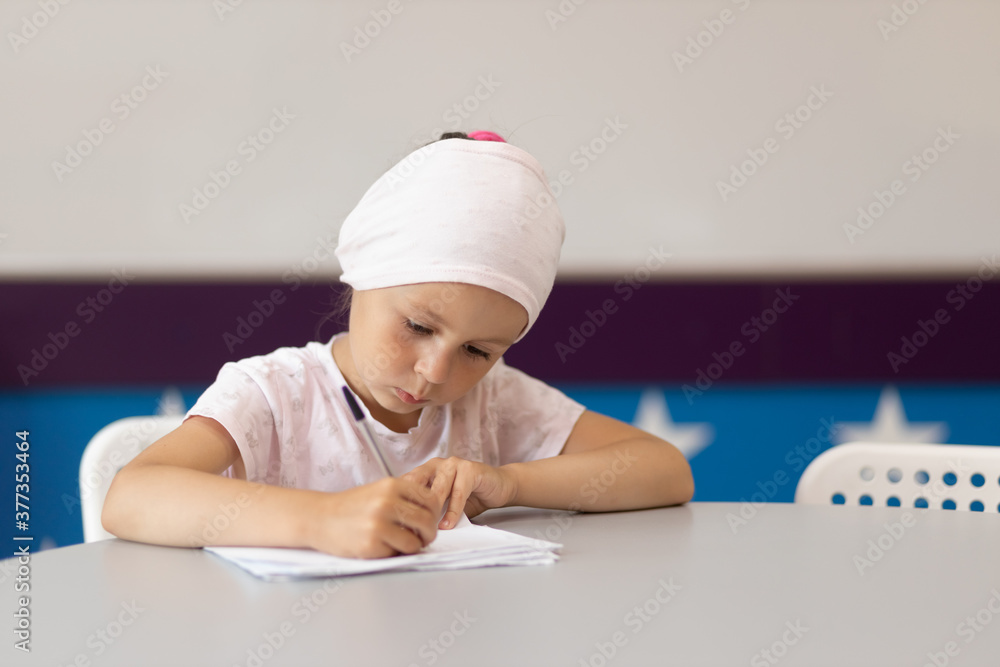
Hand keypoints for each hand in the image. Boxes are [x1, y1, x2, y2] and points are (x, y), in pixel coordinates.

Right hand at [305, 476, 449, 558]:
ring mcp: (378, 524)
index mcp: (392, 485)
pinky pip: (396, 553)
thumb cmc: (351, 506)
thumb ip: (404, 497)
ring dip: (414, 546)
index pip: (430, 499)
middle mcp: (387, 502)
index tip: (431, 520)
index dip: (435, 513)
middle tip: (424, 538)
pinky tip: (383, 546)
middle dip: (429, 533)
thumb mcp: (379, 490)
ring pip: (415, 542)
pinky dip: (394, 553)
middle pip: (427, 521)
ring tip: (404, 544)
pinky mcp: (371, 545)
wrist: (319, 517)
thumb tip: (434, 512)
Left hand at [402, 457, 517, 529]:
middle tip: (411, 528)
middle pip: (418, 485)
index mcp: (427, 470)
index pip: (406, 484)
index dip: (401, 503)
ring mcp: (454, 464)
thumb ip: (431, 510)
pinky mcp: (470, 469)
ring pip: (438, 489)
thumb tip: (411, 529)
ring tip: (429, 528)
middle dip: (414, 507)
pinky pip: (458, 493)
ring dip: (433, 511)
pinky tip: (449, 524)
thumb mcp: (446, 504)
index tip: (398, 523)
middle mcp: (438, 464)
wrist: (500, 487)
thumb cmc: (471, 497)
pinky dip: (453, 511)